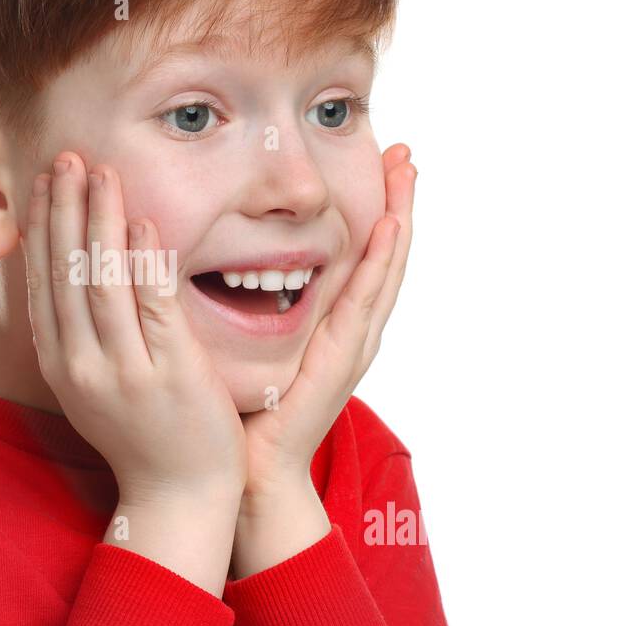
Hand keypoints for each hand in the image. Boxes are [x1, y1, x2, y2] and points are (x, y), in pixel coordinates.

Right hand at [22, 150, 248, 509]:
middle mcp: (83, 365)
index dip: (40, 228)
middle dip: (63, 209)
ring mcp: (125, 370)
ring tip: (100, 173)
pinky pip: (152, 305)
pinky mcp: (170, 372)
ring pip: (102, 280)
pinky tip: (143, 222)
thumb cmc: (142, 435)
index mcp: (62, 365)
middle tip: (67, 158)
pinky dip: (144, 261)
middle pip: (65, 272)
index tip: (43, 184)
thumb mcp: (94, 386)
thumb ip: (80, 337)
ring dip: (99, 220)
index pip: (42, 283)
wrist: (179, 495)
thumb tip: (70, 281)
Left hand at [240, 144, 416, 506]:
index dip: (372, 212)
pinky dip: (382, 263)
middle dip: (397, 203)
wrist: (254, 473)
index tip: (378, 164)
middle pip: (383, 255)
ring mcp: (352, 345)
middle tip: (406, 153)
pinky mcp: (342, 360)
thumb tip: (218, 262)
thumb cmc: (247, 411)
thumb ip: (247, 306)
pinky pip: (364, 302)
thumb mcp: (249, 345)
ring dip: (399, 219)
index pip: (359, 257)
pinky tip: (389, 227)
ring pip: (385, 270)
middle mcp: (350, 331)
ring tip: (407, 171)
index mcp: (331, 326)